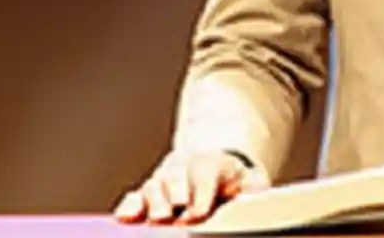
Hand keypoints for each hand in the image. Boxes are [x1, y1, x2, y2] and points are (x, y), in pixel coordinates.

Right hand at [113, 150, 268, 224]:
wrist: (221, 169)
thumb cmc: (239, 182)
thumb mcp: (253, 182)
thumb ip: (254, 188)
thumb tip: (258, 194)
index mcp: (213, 164)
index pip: (204, 174)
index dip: (200, 194)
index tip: (198, 214)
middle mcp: (184, 169)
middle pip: (174, 178)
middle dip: (172, 197)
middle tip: (172, 217)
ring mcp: (164, 181)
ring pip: (153, 188)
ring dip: (152, 204)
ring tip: (156, 220)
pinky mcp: (148, 197)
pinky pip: (134, 200)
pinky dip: (129, 207)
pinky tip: (125, 217)